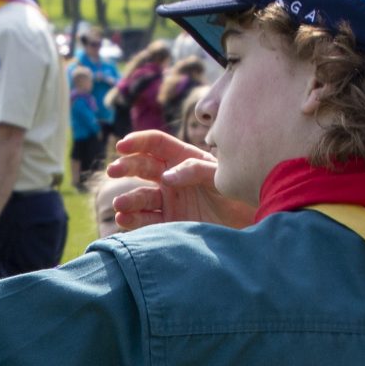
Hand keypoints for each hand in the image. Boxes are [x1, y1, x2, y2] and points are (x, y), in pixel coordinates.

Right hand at [107, 130, 253, 230]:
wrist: (250, 223)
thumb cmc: (238, 192)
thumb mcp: (219, 175)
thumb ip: (193, 171)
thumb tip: (165, 178)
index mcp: (183, 158)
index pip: (155, 144)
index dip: (138, 142)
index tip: (122, 146)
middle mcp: (171, 178)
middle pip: (142, 168)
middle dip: (126, 167)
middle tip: (114, 170)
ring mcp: (168, 201)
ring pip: (141, 196)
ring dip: (128, 199)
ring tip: (120, 204)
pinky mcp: (169, 222)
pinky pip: (146, 220)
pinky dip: (132, 220)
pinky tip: (124, 218)